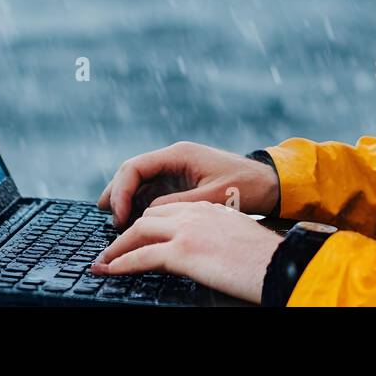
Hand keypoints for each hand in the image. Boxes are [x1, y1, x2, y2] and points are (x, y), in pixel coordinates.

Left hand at [91, 201, 283, 302]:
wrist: (280, 264)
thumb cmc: (267, 258)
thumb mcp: (238, 239)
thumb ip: (218, 239)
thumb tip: (211, 254)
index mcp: (209, 209)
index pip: (169, 209)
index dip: (148, 222)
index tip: (136, 236)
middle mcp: (195, 213)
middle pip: (149, 215)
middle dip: (126, 230)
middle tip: (111, 247)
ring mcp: (187, 230)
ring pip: (139, 232)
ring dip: (117, 248)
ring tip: (103, 261)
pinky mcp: (183, 251)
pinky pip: (142, 256)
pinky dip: (122, 263)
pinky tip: (111, 271)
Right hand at [96, 141, 279, 227]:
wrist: (269, 184)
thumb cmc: (245, 187)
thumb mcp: (211, 198)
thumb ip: (178, 203)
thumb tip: (146, 214)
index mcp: (179, 154)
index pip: (136, 167)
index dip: (121, 190)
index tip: (118, 215)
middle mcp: (174, 157)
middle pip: (132, 171)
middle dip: (116, 192)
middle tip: (106, 217)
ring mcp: (175, 169)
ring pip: (139, 181)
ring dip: (125, 199)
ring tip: (113, 221)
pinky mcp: (180, 181)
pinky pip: (152, 190)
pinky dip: (139, 203)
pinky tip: (132, 220)